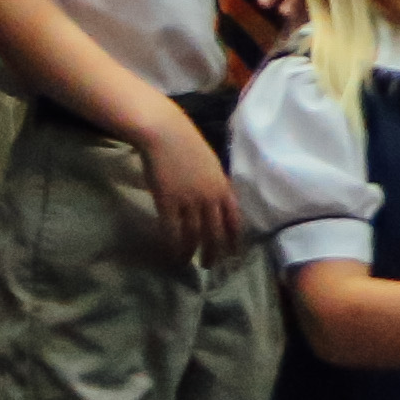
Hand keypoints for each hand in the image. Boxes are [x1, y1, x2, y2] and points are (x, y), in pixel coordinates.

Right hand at [142, 115, 245, 263]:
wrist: (165, 133)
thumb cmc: (187, 145)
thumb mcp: (211, 165)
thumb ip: (216, 185)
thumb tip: (219, 203)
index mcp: (223, 188)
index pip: (234, 220)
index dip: (234, 239)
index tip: (234, 253)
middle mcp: (210, 198)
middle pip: (216, 233)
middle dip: (214, 252)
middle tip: (210, 265)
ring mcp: (189, 201)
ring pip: (194, 235)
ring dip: (192, 252)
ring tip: (188, 262)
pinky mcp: (168, 203)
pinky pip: (173, 231)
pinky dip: (174, 245)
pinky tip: (173, 253)